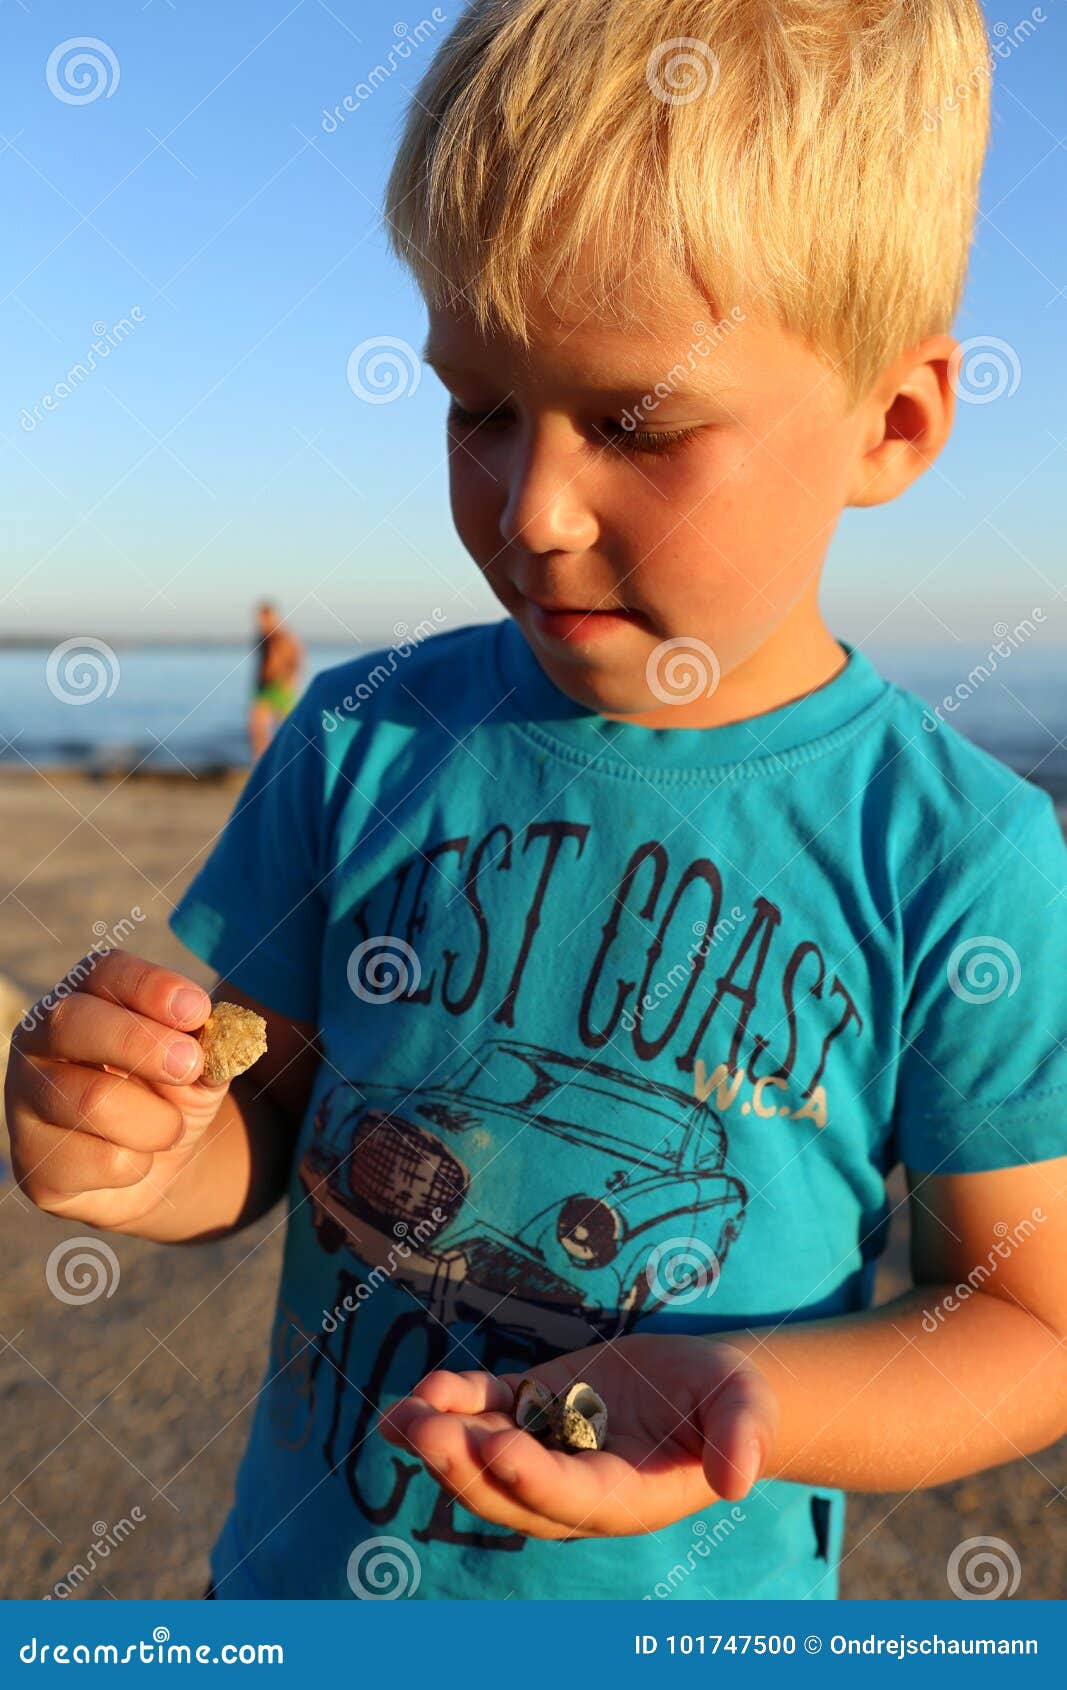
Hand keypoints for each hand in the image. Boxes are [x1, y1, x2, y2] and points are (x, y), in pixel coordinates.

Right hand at [5, 947, 228, 1231]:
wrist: (157, 1162)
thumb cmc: (173, 1092)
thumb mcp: (201, 1062)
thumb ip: (210, 1046)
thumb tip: (224, 1037)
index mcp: (84, 997)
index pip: (104, 972)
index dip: (149, 987)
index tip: (196, 1010)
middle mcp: (41, 1039)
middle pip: (75, 1024)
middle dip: (142, 1044)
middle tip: (190, 1066)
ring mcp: (26, 1099)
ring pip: (94, 1100)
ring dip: (158, 1122)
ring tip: (169, 1128)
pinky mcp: (33, 1161)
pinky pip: (100, 1161)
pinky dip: (140, 1164)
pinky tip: (134, 1160)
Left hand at [376, 1334, 778, 1540]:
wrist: (711, 1389)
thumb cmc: (734, 1402)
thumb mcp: (746, 1412)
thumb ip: (741, 1441)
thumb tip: (739, 1480)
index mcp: (625, 1498)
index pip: (569, 1496)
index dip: (531, 1476)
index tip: (496, 1447)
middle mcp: (577, 1488)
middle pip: (509, 1491)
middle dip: (462, 1464)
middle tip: (422, 1428)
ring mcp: (551, 1451)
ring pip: (486, 1459)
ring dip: (443, 1439)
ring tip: (401, 1413)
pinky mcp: (537, 1413)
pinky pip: (488, 1414)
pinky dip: (457, 1403)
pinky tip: (423, 1391)